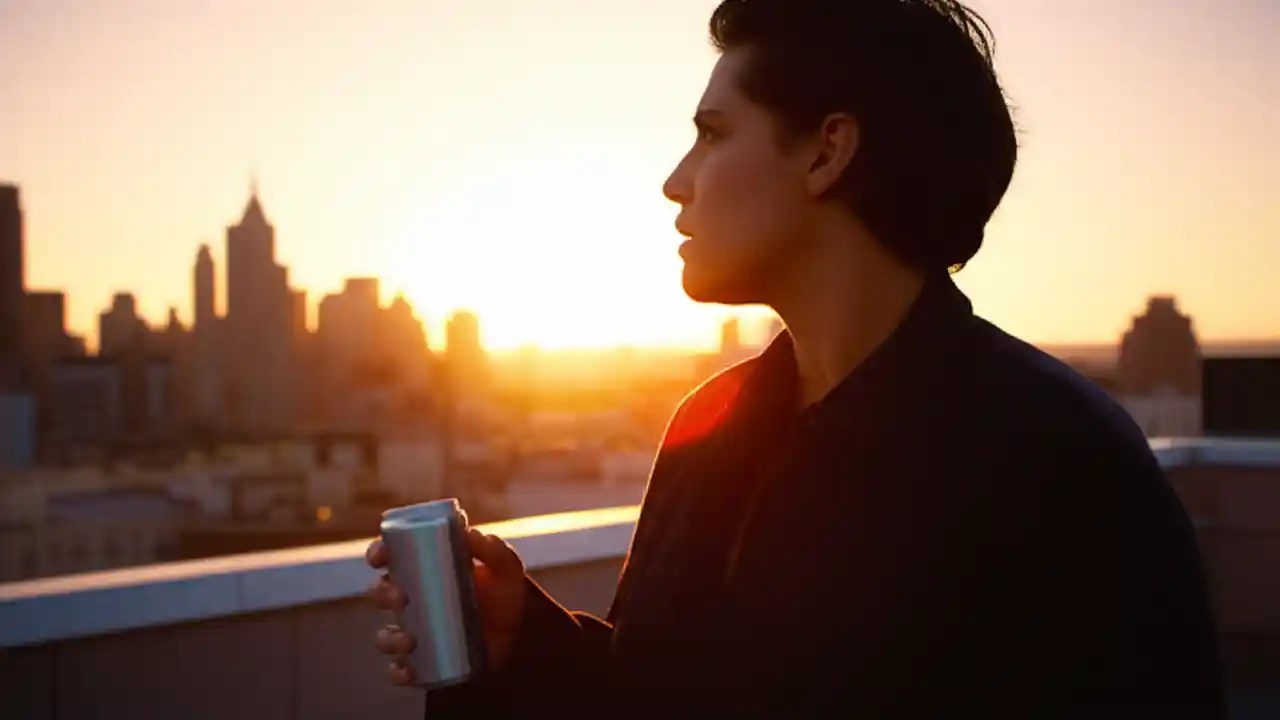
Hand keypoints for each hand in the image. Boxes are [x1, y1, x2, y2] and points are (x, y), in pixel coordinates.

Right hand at [366, 527, 527, 685]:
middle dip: (382, 594)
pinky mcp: (421, 662)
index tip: (381, 556)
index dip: (377, 553)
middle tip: (401, 598)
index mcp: (423, 569)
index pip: (389, 557)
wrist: (518, 636)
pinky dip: (398, 672)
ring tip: (410, 641)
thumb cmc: (504, 594)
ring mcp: (413, 632)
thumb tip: (471, 535)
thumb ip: (495, 551)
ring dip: (389, 639)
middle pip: (379, 594)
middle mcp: (411, 600)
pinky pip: (399, 670)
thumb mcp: (506, 569)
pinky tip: (410, 670)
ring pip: (385, 636)